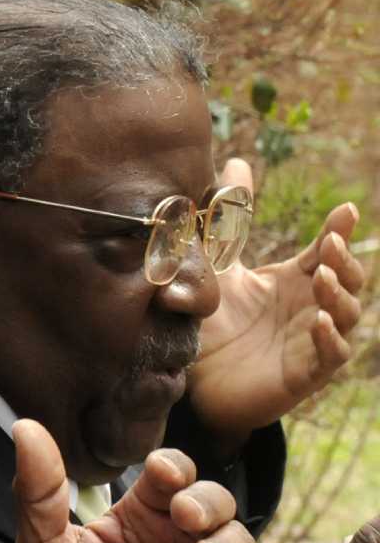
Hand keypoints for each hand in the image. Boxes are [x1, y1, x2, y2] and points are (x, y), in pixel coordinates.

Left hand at [190, 157, 361, 442]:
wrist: (194, 381)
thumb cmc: (215, 322)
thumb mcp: (218, 264)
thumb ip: (226, 218)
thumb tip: (234, 161)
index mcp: (296, 279)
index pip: (327, 251)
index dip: (339, 231)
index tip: (346, 210)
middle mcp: (312, 306)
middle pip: (348, 279)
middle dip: (346, 261)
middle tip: (332, 244)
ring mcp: (313, 340)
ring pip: (347, 315)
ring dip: (340, 295)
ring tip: (323, 279)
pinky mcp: (306, 374)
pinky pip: (331, 355)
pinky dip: (330, 338)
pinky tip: (318, 321)